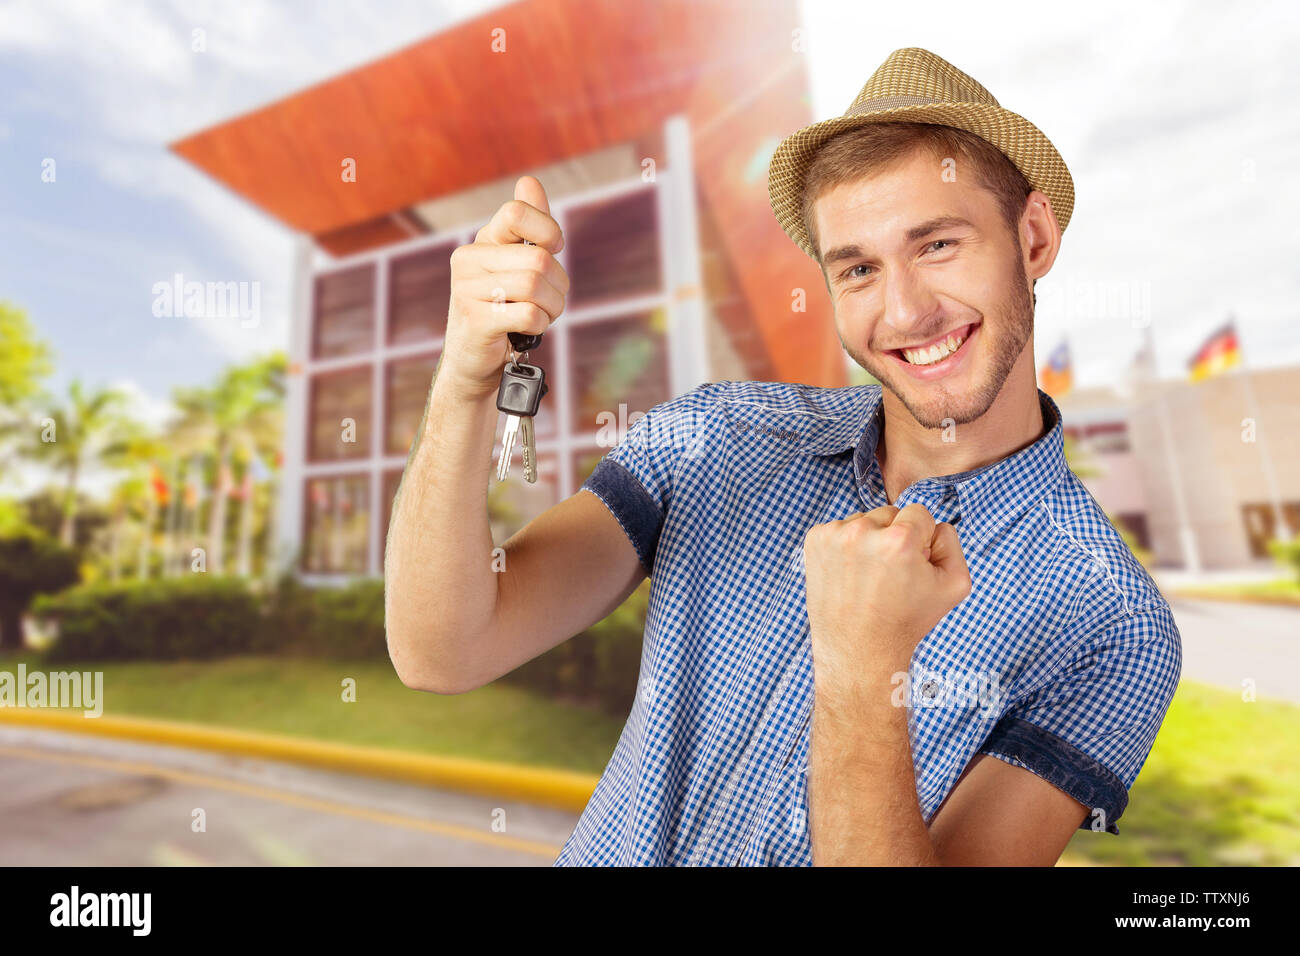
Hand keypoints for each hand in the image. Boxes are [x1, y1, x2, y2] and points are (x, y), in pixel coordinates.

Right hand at [437, 176, 570, 399]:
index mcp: (482, 242)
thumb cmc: (501, 310)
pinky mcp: (475, 321)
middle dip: (558, 284)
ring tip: (542, 314)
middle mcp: (469, 260)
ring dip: (552, 307)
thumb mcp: (514, 266)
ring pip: (535, 286)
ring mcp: (468, 290)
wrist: (473, 361)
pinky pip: (528, 314)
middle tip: (552, 299)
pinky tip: (529, 329)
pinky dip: (540, 324)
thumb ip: (527, 227)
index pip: (517, 213)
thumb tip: (529, 182)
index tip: (552, 250)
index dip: (548, 231)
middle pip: (538, 259)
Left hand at [803, 503, 971, 696]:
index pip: (920, 512)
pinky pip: (841, 529)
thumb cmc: (907, 620)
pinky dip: (847, 547)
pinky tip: (851, 575)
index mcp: (899, 539)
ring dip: (870, 541)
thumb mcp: (955, 585)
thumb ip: (952, 542)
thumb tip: (933, 525)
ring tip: (868, 578)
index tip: (912, 566)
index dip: (922, 540)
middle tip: (890, 576)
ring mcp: (834, 535)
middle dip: (895, 538)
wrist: (858, 649)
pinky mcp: (815, 540)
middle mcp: (863, 531)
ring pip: (864, 521)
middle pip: (890, 514)